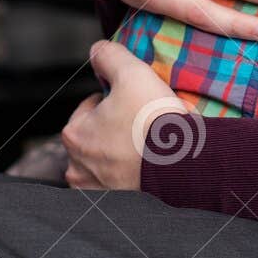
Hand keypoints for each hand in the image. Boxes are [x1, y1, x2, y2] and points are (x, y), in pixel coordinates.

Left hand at [60, 40, 191, 190]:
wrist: (183, 167)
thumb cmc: (155, 123)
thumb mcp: (133, 74)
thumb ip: (110, 56)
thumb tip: (98, 50)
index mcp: (74, 133)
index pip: (92, 105)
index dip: (116, 98)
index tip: (137, 103)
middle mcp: (76, 166)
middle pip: (97, 134)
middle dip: (117, 127)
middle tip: (145, 124)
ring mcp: (94, 190)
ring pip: (106, 161)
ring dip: (121, 154)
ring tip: (148, 147)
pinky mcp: (113, 207)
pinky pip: (117, 185)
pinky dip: (128, 177)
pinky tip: (147, 168)